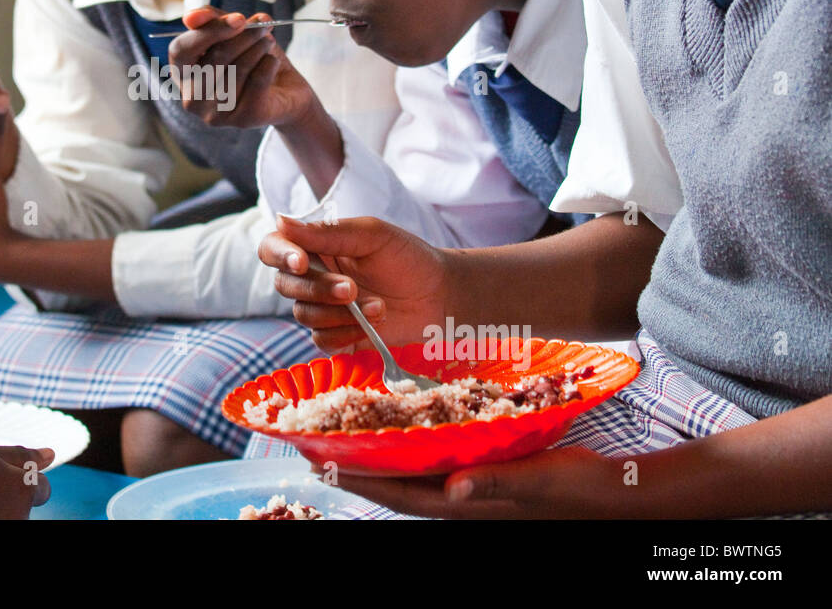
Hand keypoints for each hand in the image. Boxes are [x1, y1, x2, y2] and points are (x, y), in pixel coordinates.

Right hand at [169, 7, 316, 128]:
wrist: (285, 93)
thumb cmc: (252, 59)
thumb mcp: (232, 33)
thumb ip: (211, 19)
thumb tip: (192, 16)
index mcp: (182, 74)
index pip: (181, 50)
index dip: (209, 31)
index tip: (238, 18)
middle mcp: (191, 99)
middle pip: (215, 58)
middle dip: (244, 36)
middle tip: (263, 25)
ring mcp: (215, 114)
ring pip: (238, 69)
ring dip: (258, 47)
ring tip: (268, 40)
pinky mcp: (241, 120)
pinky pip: (257, 81)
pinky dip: (269, 64)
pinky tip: (272, 62)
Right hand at [257, 215, 447, 351]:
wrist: (440, 296)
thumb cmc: (407, 258)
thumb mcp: (371, 236)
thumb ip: (327, 232)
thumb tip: (281, 220)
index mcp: (314, 246)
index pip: (273, 247)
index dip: (280, 255)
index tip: (301, 262)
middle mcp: (312, 276)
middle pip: (285, 285)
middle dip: (319, 289)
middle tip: (354, 289)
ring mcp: (322, 308)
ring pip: (303, 315)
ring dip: (340, 314)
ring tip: (379, 306)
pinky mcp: (336, 335)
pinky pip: (321, 340)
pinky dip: (345, 334)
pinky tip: (373, 324)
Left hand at [325, 446, 636, 518]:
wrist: (614, 492)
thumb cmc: (578, 491)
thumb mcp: (539, 482)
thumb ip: (496, 484)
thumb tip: (453, 490)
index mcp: (466, 502)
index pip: (399, 491)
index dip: (359, 477)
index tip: (320, 460)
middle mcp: (461, 495)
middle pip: (395, 481)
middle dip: (355, 465)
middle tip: (314, 443)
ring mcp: (471, 483)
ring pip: (411, 470)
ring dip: (377, 453)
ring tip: (343, 433)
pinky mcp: (483, 468)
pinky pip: (436, 457)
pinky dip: (411, 443)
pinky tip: (399, 425)